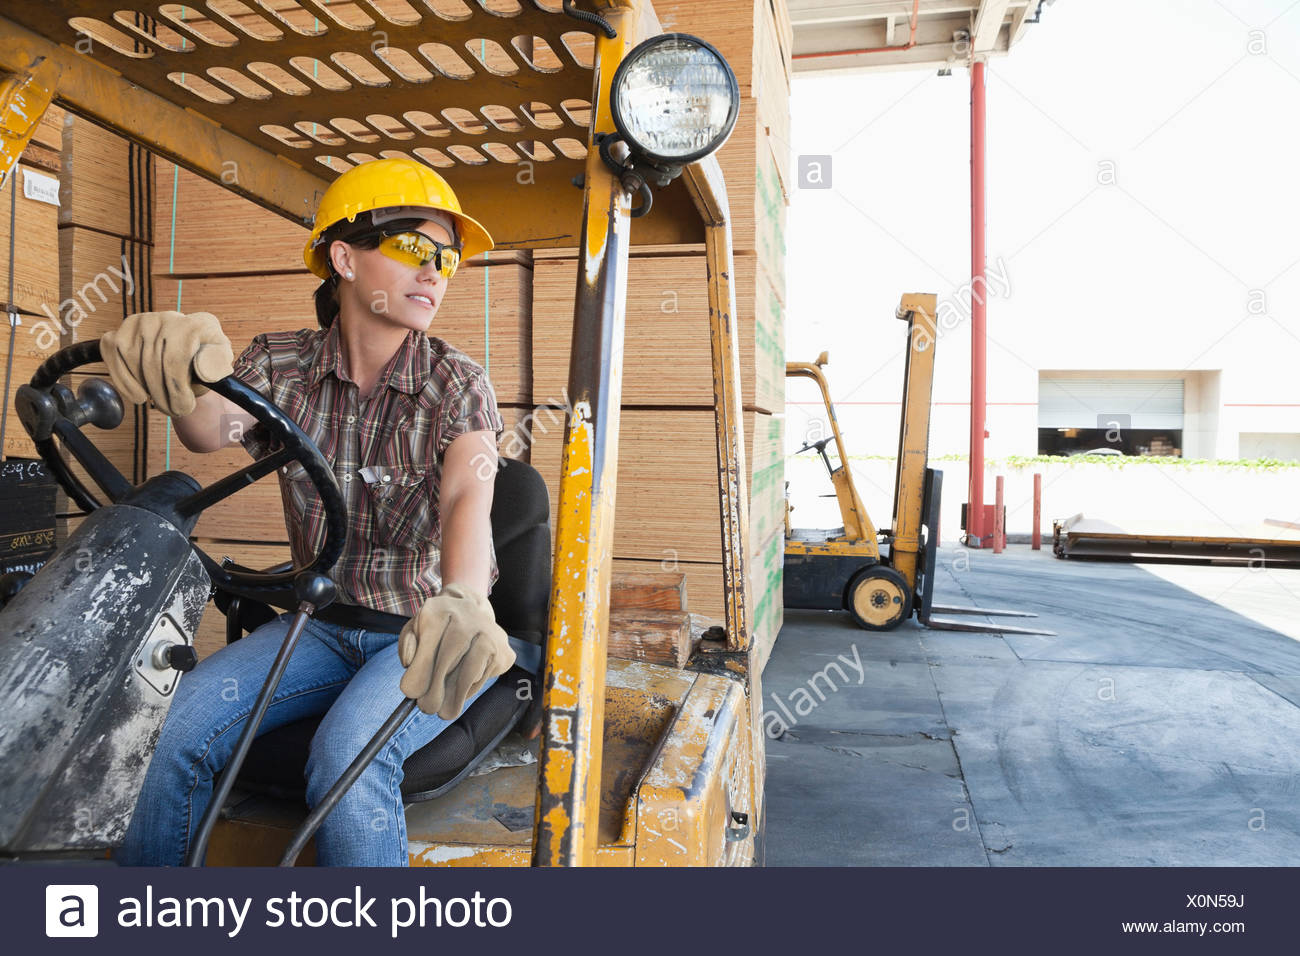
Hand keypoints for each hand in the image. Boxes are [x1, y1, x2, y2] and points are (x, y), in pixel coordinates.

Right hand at [101, 310, 233, 416]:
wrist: (188, 356)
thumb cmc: (205, 363)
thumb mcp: (220, 364)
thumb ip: (218, 364)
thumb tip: (206, 369)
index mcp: (196, 323)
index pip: (176, 357)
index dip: (177, 388)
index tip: (184, 408)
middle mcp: (167, 317)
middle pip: (153, 362)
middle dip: (163, 395)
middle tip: (173, 412)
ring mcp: (140, 322)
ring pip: (133, 361)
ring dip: (146, 389)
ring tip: (161, 403)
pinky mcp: (119, 332)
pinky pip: (113, 356)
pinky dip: (124, 381)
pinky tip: (139, 396)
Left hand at [397, 584, 514, 719]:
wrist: (472, 614)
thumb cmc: (438, 628)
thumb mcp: (416, 630)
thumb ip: (408, 645)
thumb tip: (409, 663)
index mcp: (441, 608)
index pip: (430, 640)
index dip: (420, 670)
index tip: (410, 692)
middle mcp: (468, 615)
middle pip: (451, 655)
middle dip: (435, 686)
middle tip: (425, 708)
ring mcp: (490, 633)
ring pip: (470, 670)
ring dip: (453, 695)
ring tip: (442, 712)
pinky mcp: (503, 652)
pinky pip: (483, 678)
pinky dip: (467, 691)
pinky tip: (458, 693)